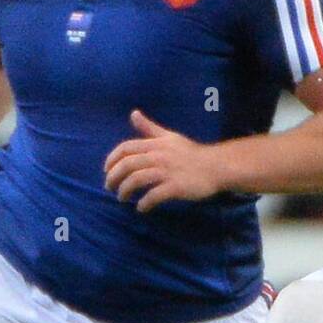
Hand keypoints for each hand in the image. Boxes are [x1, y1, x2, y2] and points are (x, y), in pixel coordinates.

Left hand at [104, 109, 223, 211]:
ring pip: (136, 180)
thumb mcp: (169, 136)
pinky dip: (144, 203)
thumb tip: (133, 113)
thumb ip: (149, 128)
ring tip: (121, 198)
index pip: (125, 148)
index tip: (106, 171)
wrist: (216, 166)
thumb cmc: (190, 153)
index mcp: (155, 144)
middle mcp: (158, 156)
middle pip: (127, 165)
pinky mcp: (175, 187)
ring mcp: (167, 171)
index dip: (112, 160)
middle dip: (113, 177)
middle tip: (109, 188)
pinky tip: (141, 208)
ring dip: (125, 191)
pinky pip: (153, 196)